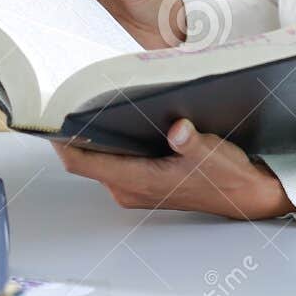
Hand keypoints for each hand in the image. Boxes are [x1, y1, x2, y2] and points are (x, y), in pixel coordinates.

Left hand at [54, 119, 295, 220]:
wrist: (246, 196)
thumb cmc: (227, 177)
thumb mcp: (211, 154)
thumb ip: (191, 141)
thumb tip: (177, 129)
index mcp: (138, 182)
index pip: (83, 163)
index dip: (62, 141)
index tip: (50, 116)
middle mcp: (129, 188)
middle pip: (86, 159)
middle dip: (76, 132)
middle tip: (69, 98)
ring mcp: (135, 188)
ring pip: (100, 160)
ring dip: (93, 137)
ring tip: (89, 104)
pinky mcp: (145, 183)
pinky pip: (115, 161)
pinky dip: (110, 143)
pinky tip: (117, 120)